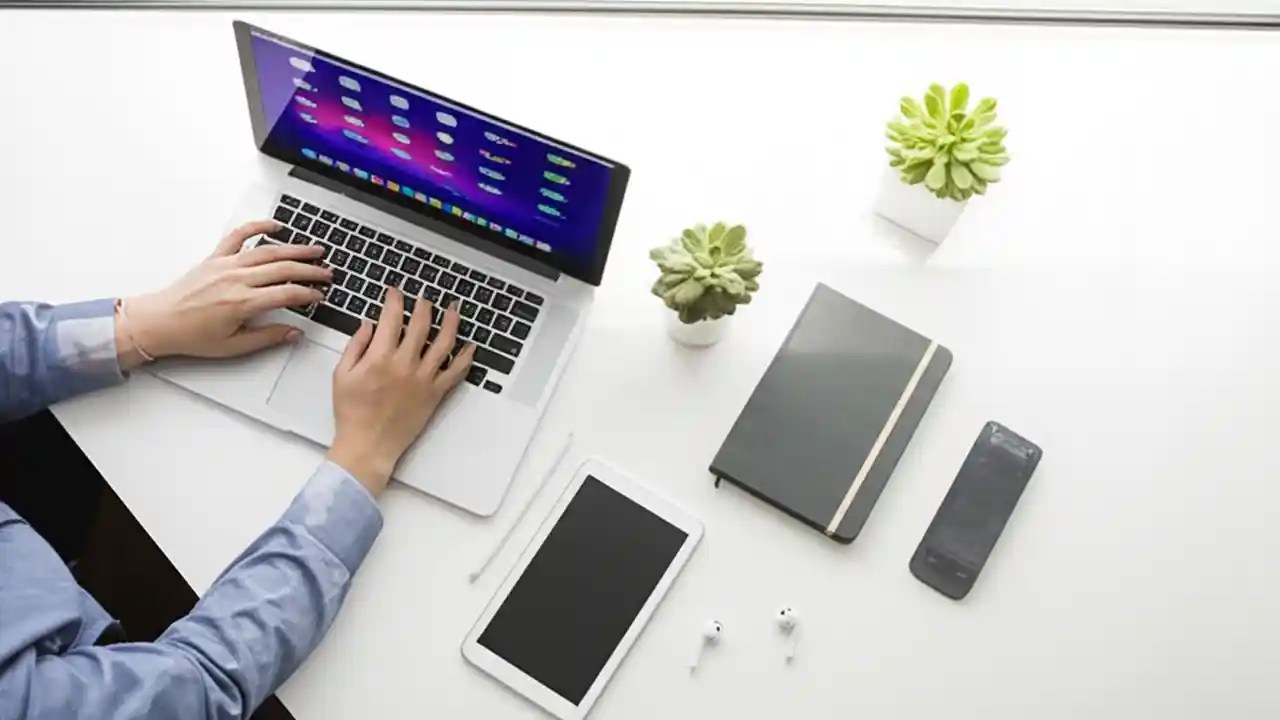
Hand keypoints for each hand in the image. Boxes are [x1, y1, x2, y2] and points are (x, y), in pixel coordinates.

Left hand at [117, 221, 331, 369]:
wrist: (159, 322)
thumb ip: (268, 337)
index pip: (287, 294)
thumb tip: (294, 332)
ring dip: (295, 248)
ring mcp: (225, 265)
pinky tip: (275, 226)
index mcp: (242, 303)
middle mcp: (236, 279)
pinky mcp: (215, 257)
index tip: (319, 296)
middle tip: (327, 272)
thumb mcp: (234, 346)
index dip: (308, 294)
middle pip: (283, 269)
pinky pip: (239, 236)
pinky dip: (258, 227)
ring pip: (268, 251)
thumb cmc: (191, 335)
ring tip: (314, 249)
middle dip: (310, 270)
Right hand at [326, 288, 474, 495]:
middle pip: (421, 325)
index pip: (392, 318)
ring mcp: (423, 379)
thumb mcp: (342, 375)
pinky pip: (456, 372)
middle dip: (423, 305)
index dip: (395, 300)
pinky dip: (466, 357)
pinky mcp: (435, 394)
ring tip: (454, 309)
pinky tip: (470, 346)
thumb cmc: (352, 413)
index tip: (396, 292)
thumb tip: (367, 324)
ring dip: (451, 322)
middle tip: (424, 298)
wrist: (368, 445)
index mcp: (380, 357)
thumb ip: (356, 346)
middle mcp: (405, 364)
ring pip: (444, 343)